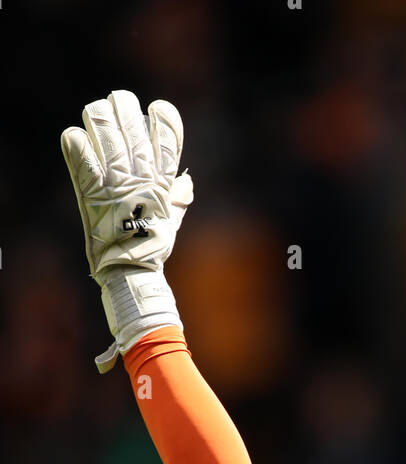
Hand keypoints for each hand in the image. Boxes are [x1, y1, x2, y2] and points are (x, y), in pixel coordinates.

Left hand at [61, 90, 191, 370]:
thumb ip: (179, 197)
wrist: (129, 270)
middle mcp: (140, 173)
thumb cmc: (152, 248)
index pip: (168, 131)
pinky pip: (77, 148)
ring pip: (101, 122)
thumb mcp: (172, 220)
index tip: (156, 111)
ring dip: (97, 116)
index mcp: (162, 179)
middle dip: (122, 105)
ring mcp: (114, 179)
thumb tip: (186, 180)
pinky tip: (78, 143)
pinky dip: (74, 141)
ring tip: (96, 119)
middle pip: (130, 117)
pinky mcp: (90, 187)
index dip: (163, 114)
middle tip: (117, 107)